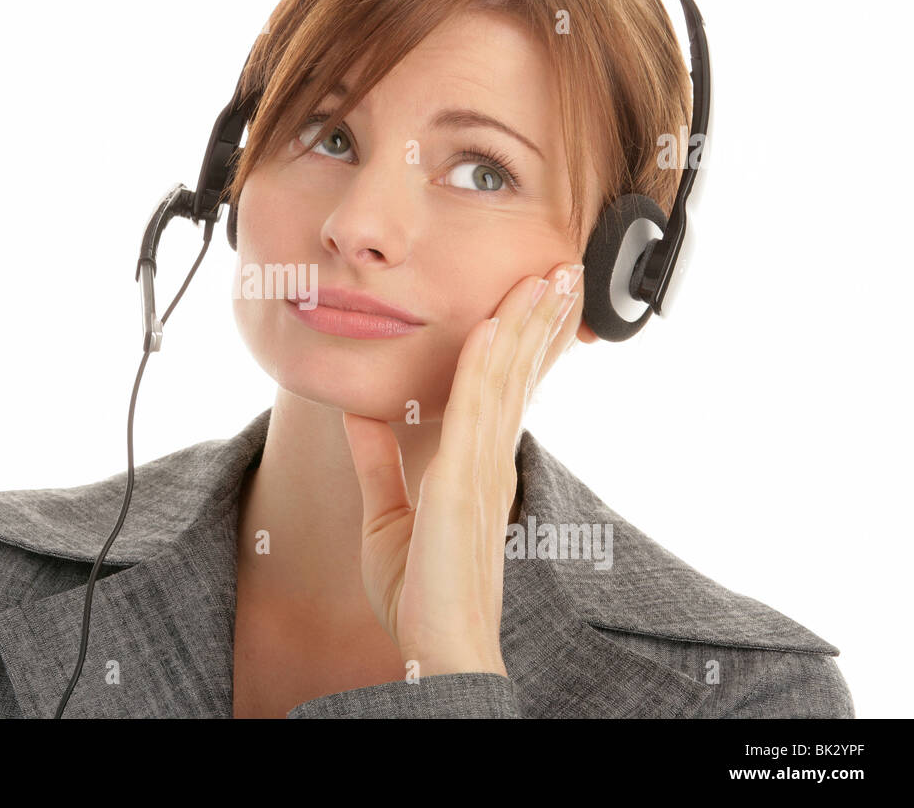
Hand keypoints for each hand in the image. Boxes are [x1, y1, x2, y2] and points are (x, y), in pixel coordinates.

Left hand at [342, 261, 584, 677]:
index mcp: (479, 469)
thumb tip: (362, 414)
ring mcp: (484, 470)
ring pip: (508, 379)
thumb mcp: (386, 514)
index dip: (522, 342)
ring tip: (549, 276)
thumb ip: (378, 461)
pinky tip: (494, 326)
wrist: (437, 652)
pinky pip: (477, 412)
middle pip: (519, 374)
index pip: (505, 390)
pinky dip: (487, 364)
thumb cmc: (421, 596)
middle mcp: (491, 462)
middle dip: (539, 319)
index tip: (533, 300)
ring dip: (527, 323)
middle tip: (561, 269)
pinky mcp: (465, 483)